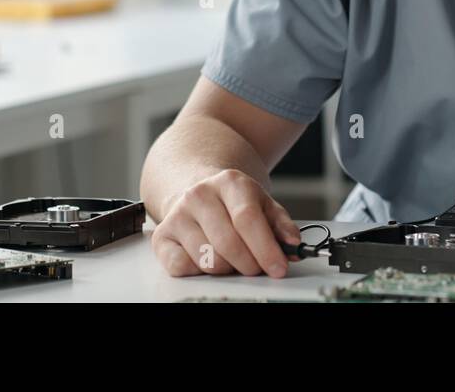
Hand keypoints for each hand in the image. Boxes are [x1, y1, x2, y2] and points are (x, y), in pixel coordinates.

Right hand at [152, 169, 300, 277]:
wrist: (199, 193)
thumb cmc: (234, 203)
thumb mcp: (262, 205)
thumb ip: (281, 224)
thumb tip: (293, 245)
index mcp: (229, 182)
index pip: (247, 218)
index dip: (266, 248)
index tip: (279, 268)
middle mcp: (200, 194)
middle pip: (228, 243)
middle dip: (249, 264)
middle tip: (256, 268)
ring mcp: (178, 214)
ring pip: (208, 259)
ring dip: (227, 268)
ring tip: (232, 258)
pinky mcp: (162, 236)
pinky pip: (181, 267)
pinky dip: (199, 272)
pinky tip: (208, 259)